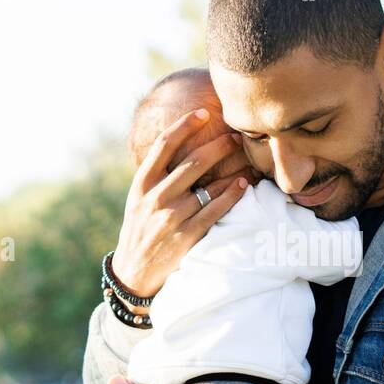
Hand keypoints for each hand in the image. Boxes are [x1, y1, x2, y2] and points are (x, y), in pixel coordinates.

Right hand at [112, 109, 250, 299]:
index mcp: (142, 183)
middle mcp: (156, 197)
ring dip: (234, 170)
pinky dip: (233, 195)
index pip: (164, 144)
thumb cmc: (140, 228)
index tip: (203, 112)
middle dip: (220, 146)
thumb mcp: (138, 198)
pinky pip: (216, 210)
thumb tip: (180, 146)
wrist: (134, 271)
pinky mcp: (187, 236)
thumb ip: (156, 175)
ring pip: (210, 185)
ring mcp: (172, 217)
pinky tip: (244, 185)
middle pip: (194, 161)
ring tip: (249, 161)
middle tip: (236, 137)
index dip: (185, 124)